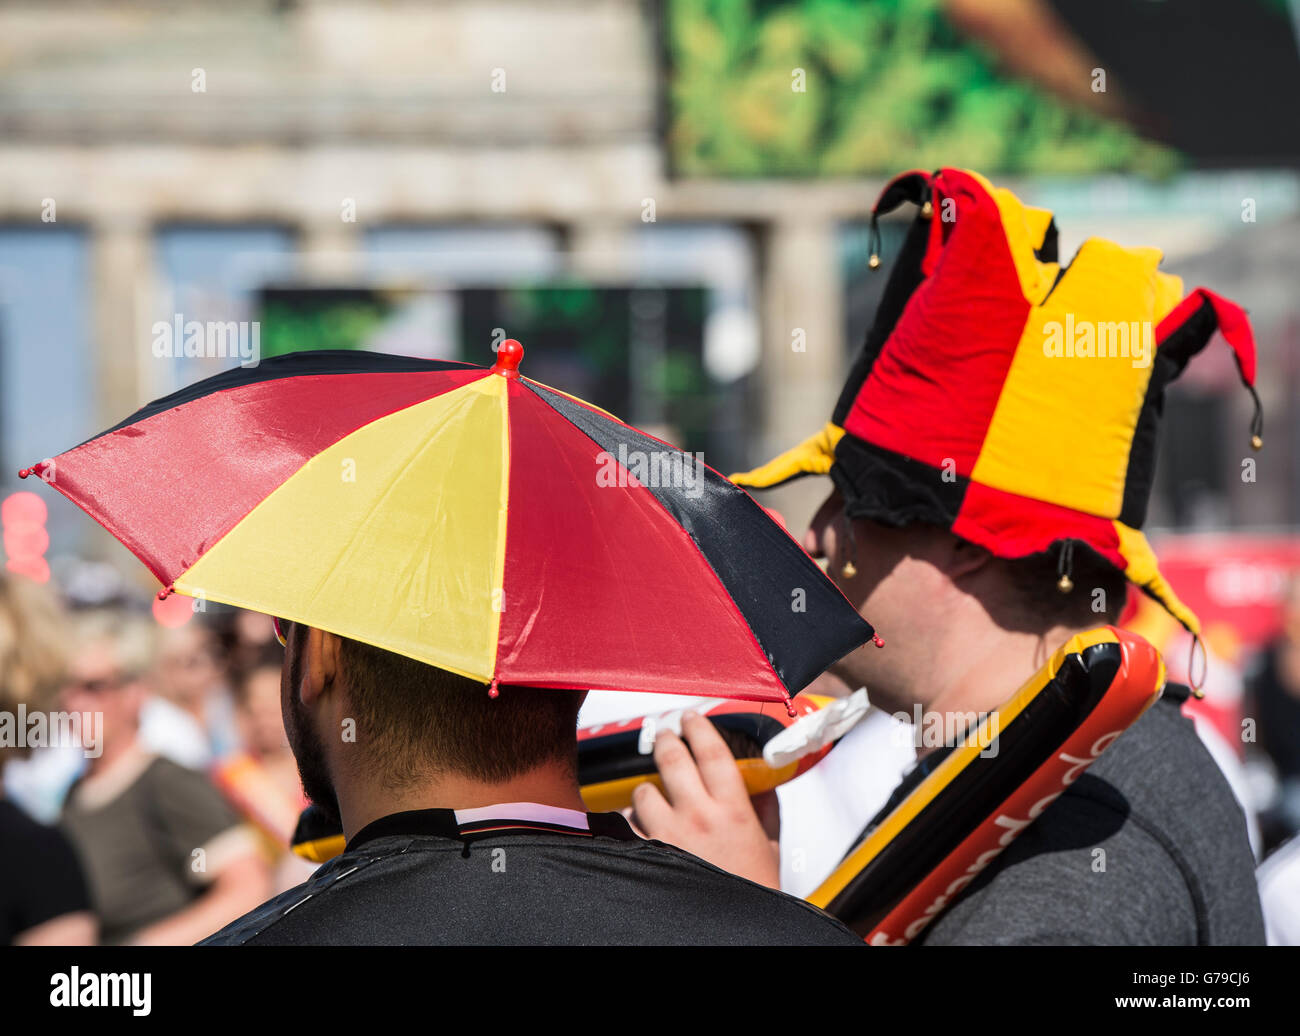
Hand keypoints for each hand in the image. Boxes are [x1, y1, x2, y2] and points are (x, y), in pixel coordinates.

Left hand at [626, 710, 781, 888]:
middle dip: (666, 739)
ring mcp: (669, 835)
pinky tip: (639, 827)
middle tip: (665, 733)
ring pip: (644, 790)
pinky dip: (630, 822)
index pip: (712, 750)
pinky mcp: (648, 855)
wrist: (734, 929)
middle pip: (674, 758)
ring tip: (653, 795)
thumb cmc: (752, 891)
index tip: (692, 716)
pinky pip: (627, 824)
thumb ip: (766, 809)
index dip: (699, 725)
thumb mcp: (769, 845)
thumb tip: (764, 783)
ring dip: (647, 789)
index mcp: (733, 809)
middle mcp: (699, 816)